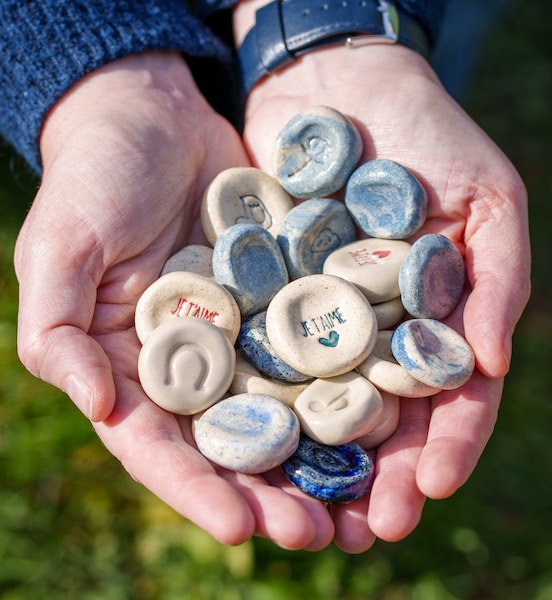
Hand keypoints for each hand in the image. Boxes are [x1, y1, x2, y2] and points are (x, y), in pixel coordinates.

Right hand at [13, 51, 334, 549]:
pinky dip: (348, 381)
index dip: (198, 491)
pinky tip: (386, 415)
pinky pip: (320, 345)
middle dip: (273, 491)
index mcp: (135, 364)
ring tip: (364, 501)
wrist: (157, 115)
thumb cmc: (94, 175)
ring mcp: (245, 330)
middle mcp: (196, 360)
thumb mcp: (60, 247)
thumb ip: (59, 328)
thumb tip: (96, 406)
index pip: (162, 445)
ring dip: (321, 455)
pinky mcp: (287, 295)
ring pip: (286, 406)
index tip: (242, 529)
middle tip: (319, 534)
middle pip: (234, 441)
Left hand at [235, 12, 530, 550]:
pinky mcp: (267, 298)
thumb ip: (500, 279)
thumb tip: (493, 366)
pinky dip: (260, 403)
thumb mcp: (488, 197)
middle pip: (382, 419)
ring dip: (316, 463)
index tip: (427, 489)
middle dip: (376, 477)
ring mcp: (321, 319)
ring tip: (303, 516)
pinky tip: (249, 444)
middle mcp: (379, 330)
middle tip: (362, 531)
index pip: (450, 399)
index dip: (445, 446)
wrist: (338, 83)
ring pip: (320, 405)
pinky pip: (264, 357)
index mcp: (437, 318)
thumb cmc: (427, 133)